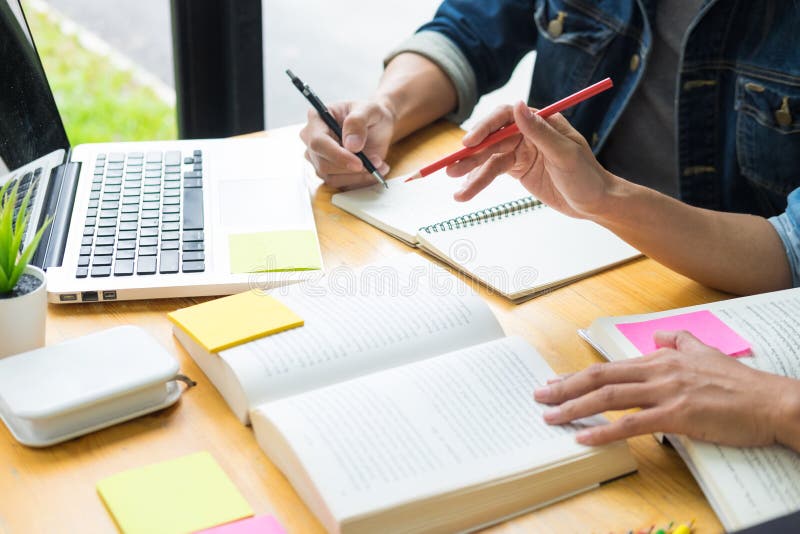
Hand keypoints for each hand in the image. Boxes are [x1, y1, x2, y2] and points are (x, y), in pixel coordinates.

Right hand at [299, 100, 393, 189]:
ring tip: (378, 163)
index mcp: (317, 119)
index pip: (318, 142)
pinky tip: (374, 170)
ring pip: (331, 177)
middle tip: (376, 162)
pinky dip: (360, 180)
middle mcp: (312, 139)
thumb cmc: (370, 114)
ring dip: (358, 175)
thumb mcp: (369, 110)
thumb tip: (351, 145)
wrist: (377, 126)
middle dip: (351, 168)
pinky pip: (340, 183)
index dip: (337, 155)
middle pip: (323, 164)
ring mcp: (318, 158)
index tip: (358, 162)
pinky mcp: (328, 172)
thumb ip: (358, 122)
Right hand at [449, 101, 618, 218]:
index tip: (468, 144)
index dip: (485, 128)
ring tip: (457, 192)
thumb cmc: (587, 176)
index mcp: (541, 122)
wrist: (595, 203)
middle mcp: (528, 133)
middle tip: (451, 168)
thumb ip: (539, 131)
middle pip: (492, 140)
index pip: (505, 117)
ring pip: (489, 160)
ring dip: (472, 174)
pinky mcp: (517, 169)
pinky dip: (478, 183)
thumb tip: (518, 106)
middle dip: (471, 156)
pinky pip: (493, 173)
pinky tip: (465, 193)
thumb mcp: (564, 154)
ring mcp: (521, 151)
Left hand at [533, 330, 799, 449]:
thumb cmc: (740, 383)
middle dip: (565, 387)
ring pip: (609, 397)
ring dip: (575, 407)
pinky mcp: (677, 415)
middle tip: (539, 395)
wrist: (772, 401)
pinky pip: (632, 424)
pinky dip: (604, 431)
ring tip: (551, 416)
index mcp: (661, 359)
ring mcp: (666, 392)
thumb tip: (660, 336)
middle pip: (600, 377)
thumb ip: (680, 342)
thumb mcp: (706, 351)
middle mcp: (658, 371)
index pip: (609, 367)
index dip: (579, 376)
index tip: (555, 382)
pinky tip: (584, 437)